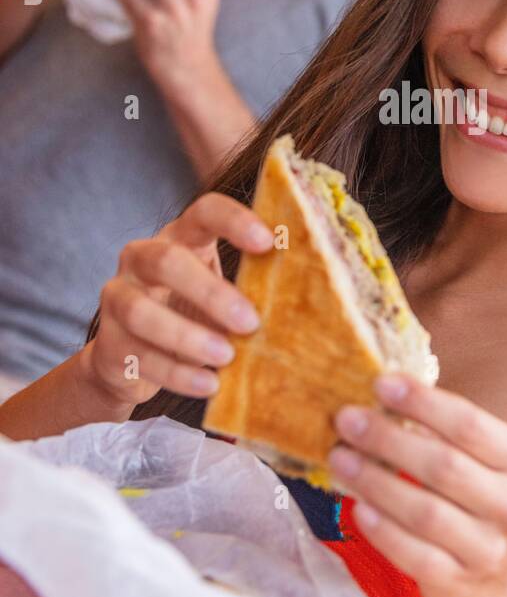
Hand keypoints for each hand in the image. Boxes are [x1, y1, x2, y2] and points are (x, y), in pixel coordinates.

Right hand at [83, 192, 271, 409]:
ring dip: (188, 337)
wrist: (133, 360)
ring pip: (141, 312)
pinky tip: (209, 384)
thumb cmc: (192, 315)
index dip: (233, 221)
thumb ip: (250, 288)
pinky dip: (178, 373)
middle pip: (166, 260)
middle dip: (210, 292)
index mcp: (179, 237)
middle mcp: (140, 259)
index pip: (202, 212)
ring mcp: (117, 298)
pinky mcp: (107, 342)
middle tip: (250, 322)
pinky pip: (139, 356)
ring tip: (226, 358)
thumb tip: (310, 298)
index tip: (268, 242)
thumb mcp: (220, 294)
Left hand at [327, 374, 506, 596]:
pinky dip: (383, 530)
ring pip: (426, 513)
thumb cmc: (471, 501)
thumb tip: (381, 391)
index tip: (380, 383)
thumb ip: (439, 429)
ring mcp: (487, 549)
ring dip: (376, 481)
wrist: (494, 581)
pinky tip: (357, 508)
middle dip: (388, 439)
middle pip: (444, 465)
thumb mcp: (474, 461)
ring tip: (340, 458)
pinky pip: (415, 555)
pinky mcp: (459, 583)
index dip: (422, 401)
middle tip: (346, 419)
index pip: (468, 424)